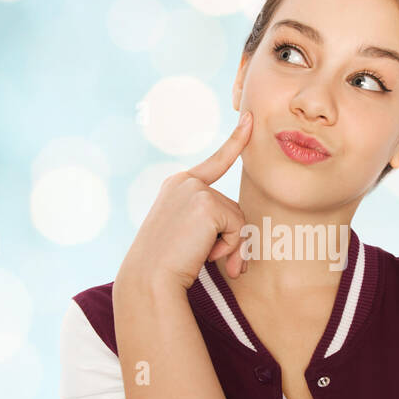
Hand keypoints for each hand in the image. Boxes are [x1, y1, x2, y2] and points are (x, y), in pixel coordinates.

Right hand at [116, 111, 253, 291]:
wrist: (149, 279)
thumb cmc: (166, 267)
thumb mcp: (187, 238)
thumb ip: (211, 230)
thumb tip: (243, 262)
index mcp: (178, 186)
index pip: (215, 162)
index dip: (235, 141)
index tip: (249, 120)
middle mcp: (186, 182)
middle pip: (232, 208)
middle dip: (230, 239)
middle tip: (205, 257)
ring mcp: (196, 190)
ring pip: (238, 219)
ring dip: (228, 246)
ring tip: (199, 255)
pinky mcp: (207, 203)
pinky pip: (238, 228)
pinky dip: (229, 248)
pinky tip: (203, 253)